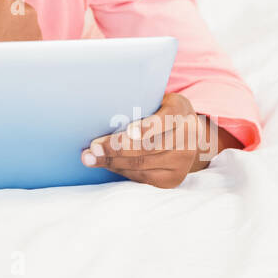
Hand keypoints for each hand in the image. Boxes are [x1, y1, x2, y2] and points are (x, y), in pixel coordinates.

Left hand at [81, 92, 218, 187]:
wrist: (187, 133)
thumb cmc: (158, 110)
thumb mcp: (155, 99)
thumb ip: (138, 103)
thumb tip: (101, 110)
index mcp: (180, 110)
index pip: (163, 120)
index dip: (146, 128)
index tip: (128, 131)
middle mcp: (186, 137)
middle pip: (148, 146)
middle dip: (117, 148)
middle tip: (93, 147)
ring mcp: (182, 161)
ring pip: (142, 164)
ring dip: (112, 162)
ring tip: (90, 158)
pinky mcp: (173, 178)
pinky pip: (142, 177)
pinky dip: (121, 170)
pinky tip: (106, 164)